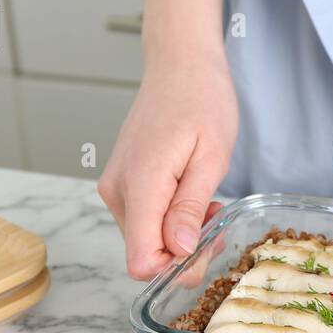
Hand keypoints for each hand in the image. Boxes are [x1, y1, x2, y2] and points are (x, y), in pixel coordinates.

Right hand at [99, 60, 236, 279]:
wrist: (179, 64)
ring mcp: (115, 185)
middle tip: (216, 221)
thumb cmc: (201, 100)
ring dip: (179, 233)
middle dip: (184, 250)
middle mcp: (117, 190)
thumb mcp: (211, 156)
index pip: (140, 261)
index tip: (206, 245)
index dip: (176, 267)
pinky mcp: (121, 182)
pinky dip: (169, 219)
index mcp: (140, 184)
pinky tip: (191, 195)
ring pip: (144, 239)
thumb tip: (177, 251)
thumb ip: (190, 207)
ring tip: (208, 202)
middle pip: (144, 253)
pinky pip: (143, 219)